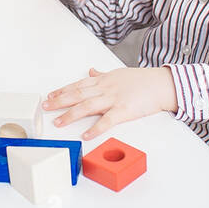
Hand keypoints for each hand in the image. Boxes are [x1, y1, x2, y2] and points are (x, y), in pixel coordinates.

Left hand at [43, 66, 178, 141]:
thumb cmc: (143, 80)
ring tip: (58, 122)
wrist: (162, 84)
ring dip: (71, 115)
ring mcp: (114, 99)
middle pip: (77, 94)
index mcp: (104, 81)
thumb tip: (90, 72)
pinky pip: (107, 121)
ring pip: (87, 106)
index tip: (50, 96)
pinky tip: (85, 135)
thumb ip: (103, 75)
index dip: (62, 91)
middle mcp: (105, 89)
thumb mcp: (120, 73)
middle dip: (60, 101)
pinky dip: (95, 128)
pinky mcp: (124, 111)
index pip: (78, 85)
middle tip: (45, 107)